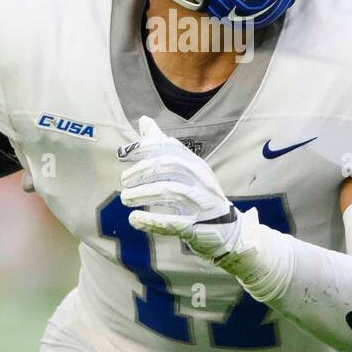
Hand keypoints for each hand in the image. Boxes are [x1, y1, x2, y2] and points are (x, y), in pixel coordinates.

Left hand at [117, 115, 258, 261]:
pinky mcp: (198, 226)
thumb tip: (144, 120)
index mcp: (196, 165)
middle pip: (172, 166)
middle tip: (123, 180)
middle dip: (143, 171)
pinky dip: (152, 221)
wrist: (228, 231)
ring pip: (172, 191)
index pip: (171, 148)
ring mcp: (202, 202)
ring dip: (144, 193)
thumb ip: (161, 147)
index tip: (123, 155)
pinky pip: (174, 222)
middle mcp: (201, 180)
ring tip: (125, 198)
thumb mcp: (184, 170)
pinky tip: (134, 219)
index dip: (146, 148)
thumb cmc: (199, 196)